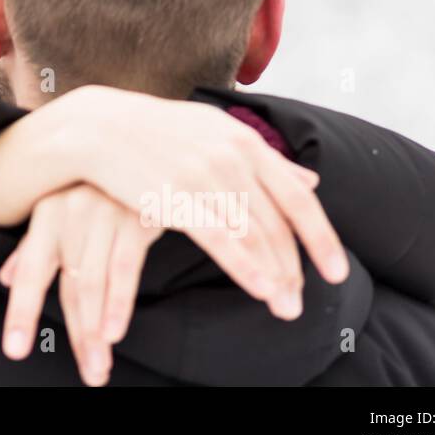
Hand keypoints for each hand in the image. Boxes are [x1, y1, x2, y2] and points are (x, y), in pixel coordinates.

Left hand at [0, 183, 163, 385]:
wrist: (140, 143)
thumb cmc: (96, 187)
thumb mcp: (60, 211)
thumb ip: (34, 246)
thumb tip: (4, 278)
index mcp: (47, 215)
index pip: (29, 273)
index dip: (20, 312)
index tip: (15, 350)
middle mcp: (70, 214)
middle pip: (69, 287)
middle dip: (77, 337)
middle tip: (89, 376)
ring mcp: (105, 214)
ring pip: (94, 284)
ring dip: (97, 332)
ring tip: (100, 368)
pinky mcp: (137, 216)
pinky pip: (125, 267)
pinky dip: (119, 303)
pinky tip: (115, 332)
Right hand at [61, 85, 346, 319]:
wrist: (96, 126)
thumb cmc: (155, 132)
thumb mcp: (215, 133)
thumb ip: (262, 158)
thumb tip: (310, 180)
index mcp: (243, 141)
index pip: (297, 196)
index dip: (322, 236)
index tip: (338, 270)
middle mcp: (230, 156)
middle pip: (277, 223)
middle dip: (296, 267)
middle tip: (302, 302)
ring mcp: (203, 175)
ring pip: (253, 235)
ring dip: (274, 275)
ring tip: (285, 307)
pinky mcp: (174, 196)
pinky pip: (219, 239)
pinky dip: (245, 267)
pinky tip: (260, 290)